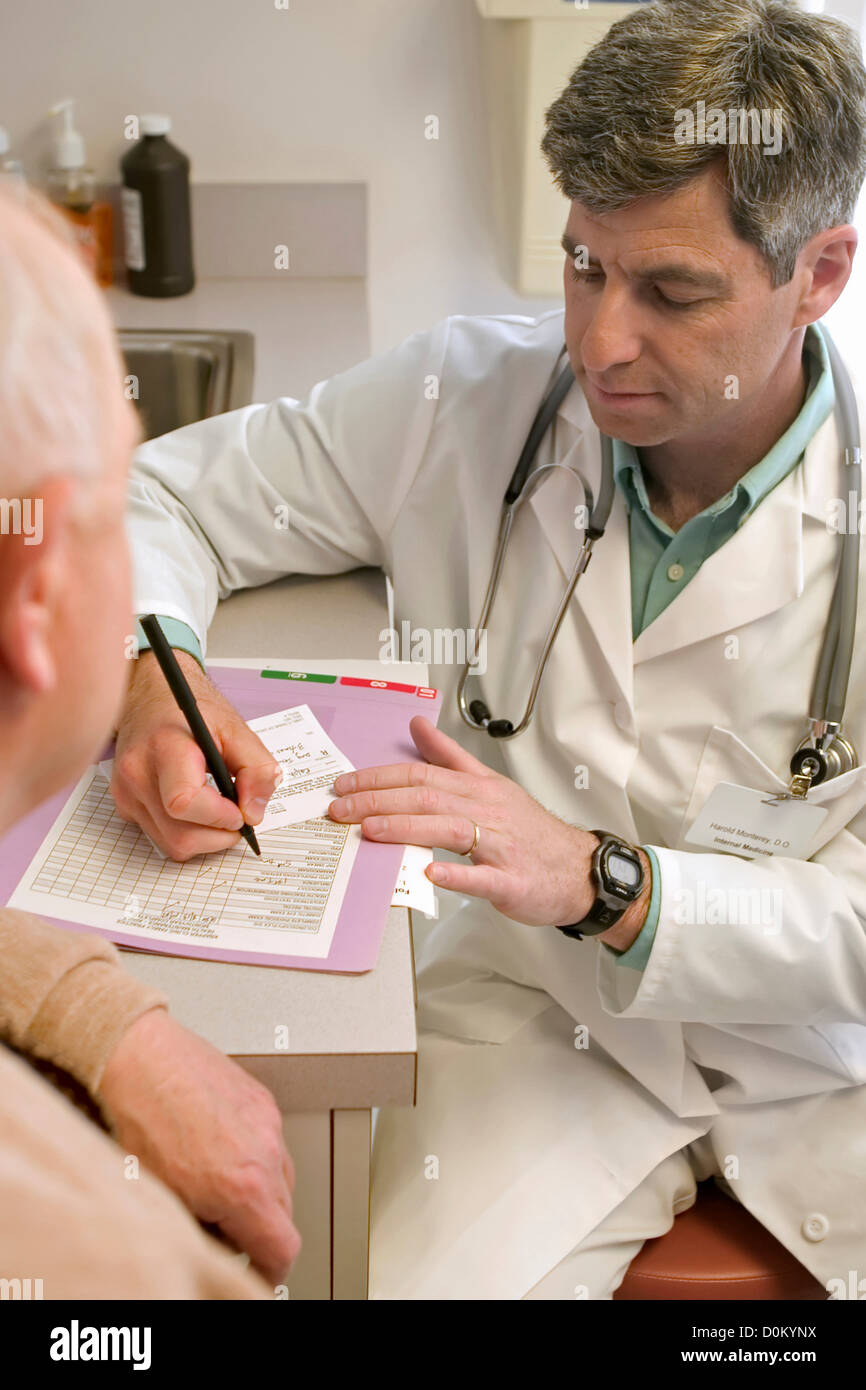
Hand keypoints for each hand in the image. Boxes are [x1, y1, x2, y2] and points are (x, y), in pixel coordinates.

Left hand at [97, 1009, 300, 1285]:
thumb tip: (216, 1247)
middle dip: (259, 1229)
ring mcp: (268, 1122)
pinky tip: (219, 1150)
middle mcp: (265, 1153)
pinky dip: (254, 1156)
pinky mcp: (263, 1099)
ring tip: (218, 1185)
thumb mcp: (165, 1197)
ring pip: (282, 1177)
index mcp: (243, 1187)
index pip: (283, 1248)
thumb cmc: (139, 1120)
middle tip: (226, 1230)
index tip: (257, 1271)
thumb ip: (203, 1230)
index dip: (269, 1269)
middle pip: (285, 1214)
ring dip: (260, 1191)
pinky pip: (272, 1142)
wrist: (138, 1056)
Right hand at [111, 650, 281, 859]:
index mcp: (164, 748)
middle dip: (218, 835)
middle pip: (180, 835)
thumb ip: (256, 768)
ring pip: (171, 845)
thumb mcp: (236, 729)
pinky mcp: (125, 806)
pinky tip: (197, 808)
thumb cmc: (190, 712)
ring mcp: (126, 794)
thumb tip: (254, 811)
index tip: (239, 811)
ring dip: (205, 838)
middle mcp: (137, 774)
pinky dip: (186, 832)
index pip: (185, 802)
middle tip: (238, 815)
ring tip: (220, 811)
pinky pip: (161, 837)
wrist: (150, 697)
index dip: (219, 816)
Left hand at [328, 716, 599, 925]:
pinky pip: (482, 877)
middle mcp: (486, 811)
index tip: (345, 786)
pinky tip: (429, 873)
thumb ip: (450, 756)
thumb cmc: (530, 831)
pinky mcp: (510, 881)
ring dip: (405, 827)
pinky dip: (456, 874)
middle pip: (427, 797)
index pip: (421, 774)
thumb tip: (417, 725)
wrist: (578, 870)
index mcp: (477, 788)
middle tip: (340, 810)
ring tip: (370, 831)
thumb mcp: (490, 784)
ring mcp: (500, 846)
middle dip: (378, 801)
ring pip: (448, 829)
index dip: (379, 778)